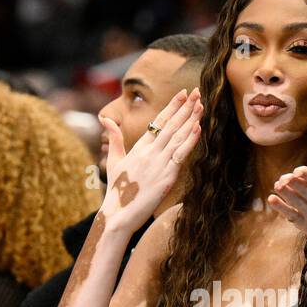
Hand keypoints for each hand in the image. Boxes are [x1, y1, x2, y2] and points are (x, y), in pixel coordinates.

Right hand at [97, 87, 201, 232]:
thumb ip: (114, 138)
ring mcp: (158, 164)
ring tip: (202, 105)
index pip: (158, 121)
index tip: (183, 94)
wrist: (118, 214)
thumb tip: (104, 119)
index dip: (172, 106)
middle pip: (170, 125)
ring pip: (178, 137)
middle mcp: (150, 152)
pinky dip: (190, 141)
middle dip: (185, 107)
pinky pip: (181, 156)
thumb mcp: (113, 160)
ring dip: (191, 120)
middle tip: (198, 92)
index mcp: (139, 147)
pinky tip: (198, 129)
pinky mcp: (166, 177)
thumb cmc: (117, 190)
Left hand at [269, 145, 306, 251]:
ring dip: (283, 191)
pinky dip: (279, 206)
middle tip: (285, 178)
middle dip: (290, 181)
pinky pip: (289, 214)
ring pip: (293, 199)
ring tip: (278, 184)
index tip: (297, 171)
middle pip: (300, 188)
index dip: (304, 173)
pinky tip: (272, 198)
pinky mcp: (305, 224)